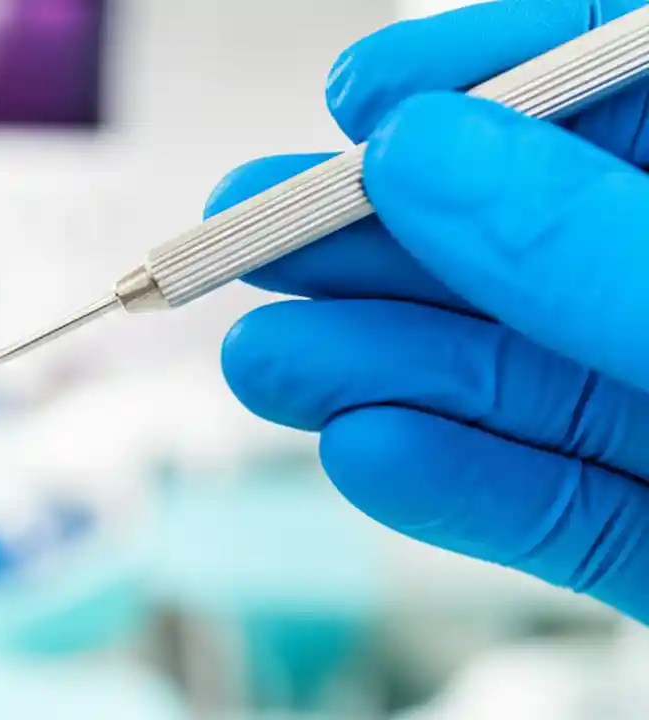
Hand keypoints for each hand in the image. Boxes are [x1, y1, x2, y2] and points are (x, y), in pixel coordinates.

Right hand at [215, 0, 648, 622]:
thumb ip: (594, 243)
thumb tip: (431, 151)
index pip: (614, 93)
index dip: (481, 76)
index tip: (363, 96)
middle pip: (525, 243)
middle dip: (376, 245)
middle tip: (245, 238)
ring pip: (517, 381)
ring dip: (376, 370)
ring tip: (264, 363)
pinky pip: (550, 505)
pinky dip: (452, 484)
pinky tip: (367, 452)